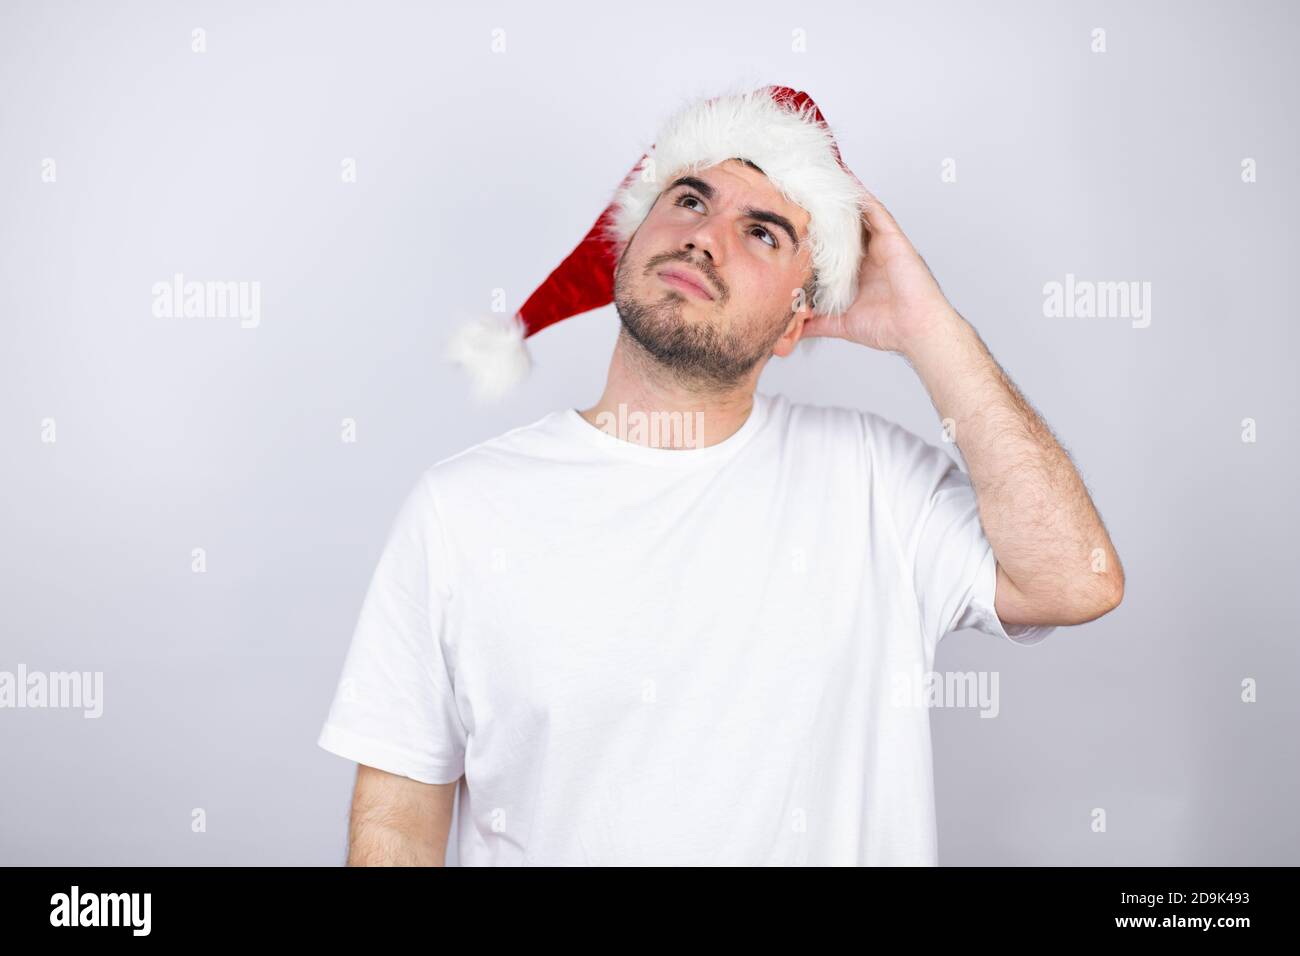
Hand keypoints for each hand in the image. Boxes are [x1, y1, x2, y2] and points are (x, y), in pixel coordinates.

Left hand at [800, 188, 956, 355]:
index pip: (833, 244)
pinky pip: (876, 210)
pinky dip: (861, 196)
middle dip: (826, 208)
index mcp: (858, 270)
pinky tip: (846, 181)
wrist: (916, 330)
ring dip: (842, 195)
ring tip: (821, 174)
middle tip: (803, 188)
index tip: (795, 217)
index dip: (817, 230)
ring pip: (858, 212)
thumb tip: (793, 327)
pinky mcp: (892, 238)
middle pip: (844, 224)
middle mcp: (870, 253)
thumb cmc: (888, 328)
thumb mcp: (841, 323)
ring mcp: (882, 243)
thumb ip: (817, 322)